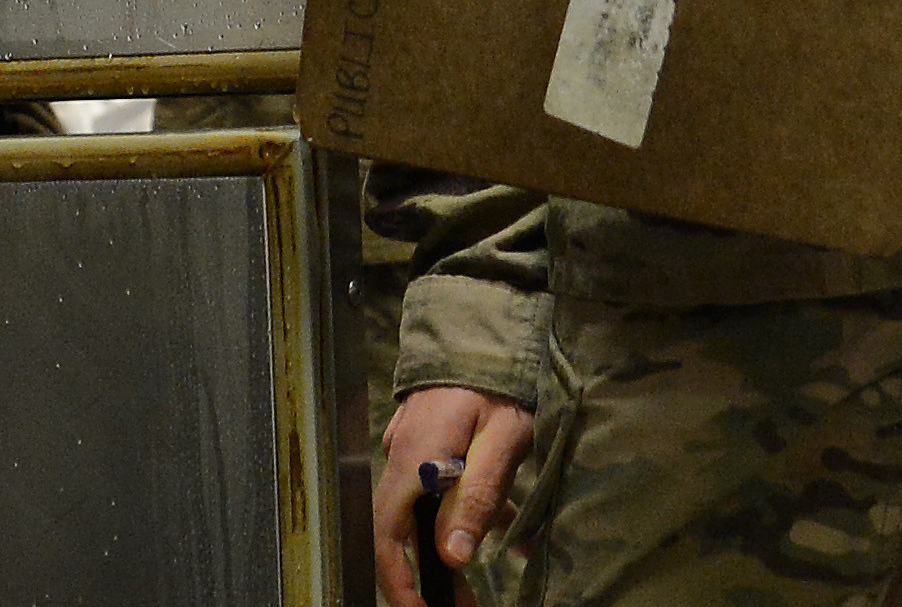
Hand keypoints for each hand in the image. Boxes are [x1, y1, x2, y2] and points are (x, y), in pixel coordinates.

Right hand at [375, 384, 531, 602]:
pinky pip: (440, 487)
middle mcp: (403, 453)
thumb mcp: (502, 442)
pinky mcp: (428, 439)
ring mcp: (412, 444)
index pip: (389, 534)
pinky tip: (512, 532)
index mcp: (415, 459)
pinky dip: (468, 514)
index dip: (399, 581)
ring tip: (491, 575)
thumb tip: (454, 556)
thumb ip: (476, 498)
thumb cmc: (499, 381)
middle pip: (403, 530)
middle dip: (430, 576)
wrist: (489, 323)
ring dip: (453, 547)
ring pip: (425, 510)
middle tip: (461, 605)